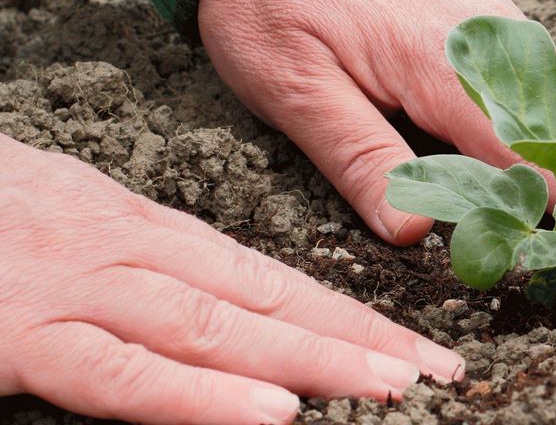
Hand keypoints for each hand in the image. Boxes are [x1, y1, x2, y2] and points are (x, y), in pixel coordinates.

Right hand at [0, 135, 463, 424]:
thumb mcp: (58, 222)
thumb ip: (131, 265)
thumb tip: (207, 307)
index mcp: (136, 229)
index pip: (265, 275)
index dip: (344, 311)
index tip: (413, 340)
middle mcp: (121, 252)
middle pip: (263, 299)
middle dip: (356, 338)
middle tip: (441, 368)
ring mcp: (70, 291)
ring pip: (215, 327)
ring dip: (311, 359)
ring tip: (392, 385)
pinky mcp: (14, 338)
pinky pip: (120, 373)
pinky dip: (198, 395)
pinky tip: (270, 414)